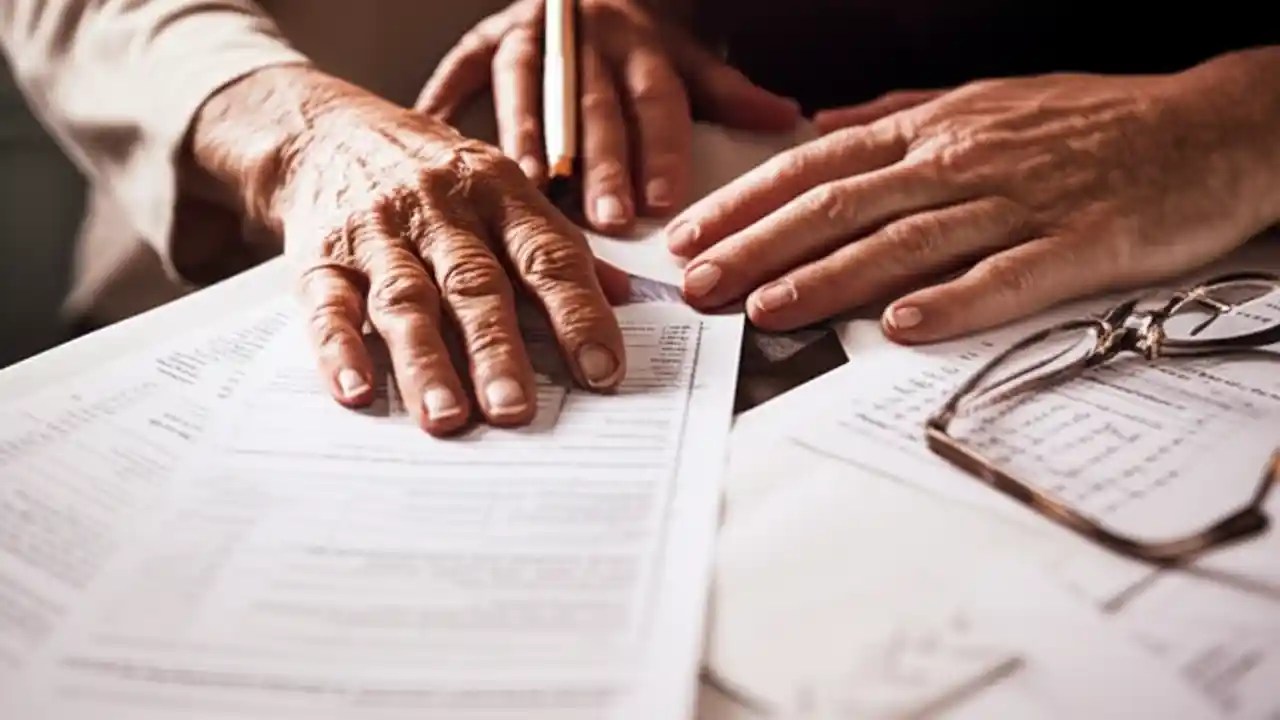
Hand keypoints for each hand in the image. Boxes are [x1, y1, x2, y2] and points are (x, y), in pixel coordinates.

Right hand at [190, 66, 629, 435]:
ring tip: (446, 418)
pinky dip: (340, 351)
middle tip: (516, 410)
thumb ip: (557, 248)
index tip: (603, 372)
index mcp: (501, 195)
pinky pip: (329, 306)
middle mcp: (442, 211)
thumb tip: (627, 300)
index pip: (547, 257)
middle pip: (474, 284)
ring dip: (426, 363)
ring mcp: (379, 234)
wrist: (325, 131)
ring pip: (406, 300)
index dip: (578, 314)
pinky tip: (356, 392)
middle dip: (497, 350)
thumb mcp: (502, 191)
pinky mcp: (322, 258)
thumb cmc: (435, 174)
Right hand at [417, 0, 799, 232]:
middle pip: (597, 103)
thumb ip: (726, 92)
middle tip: (607, 214)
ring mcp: (531, 34)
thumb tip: (786, 117)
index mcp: (642, 44)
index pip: (659, 100)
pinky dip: (445, 99)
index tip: (664, 203)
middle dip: (602, 161)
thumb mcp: (685, 56)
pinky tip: (434, 132)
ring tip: (531, 183)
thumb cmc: (633, 40)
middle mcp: (587, 37)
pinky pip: (462, 66)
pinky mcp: (483, 38)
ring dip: (529, 135)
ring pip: (530, 86)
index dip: (662, 151)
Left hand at [666, 48, 1279, 341]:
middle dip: (759, 248)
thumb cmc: (1090, 121)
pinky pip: (1007, 275)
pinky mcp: (1079, 245)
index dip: (749, 203)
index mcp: (935, 129)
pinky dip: (952, 300)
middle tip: (701, 288)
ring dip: (830, 279)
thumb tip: (825, 129)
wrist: (1210, 128)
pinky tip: (901, 326)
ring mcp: (1019, 202)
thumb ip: (900, 119)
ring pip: (906, 242)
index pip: (818, 166)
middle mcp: (963, 161)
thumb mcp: (985, 99)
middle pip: (841, 206)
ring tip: (768, 312)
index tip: (694, 237)